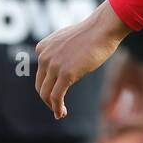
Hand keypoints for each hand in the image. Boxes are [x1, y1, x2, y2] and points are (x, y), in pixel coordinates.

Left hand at [35, 0, 130, 118]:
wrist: (103, 28)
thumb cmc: (91, 33)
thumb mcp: (67, 40)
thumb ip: (59, 52)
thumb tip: (62, 65)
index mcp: (42, 48)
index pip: (40, 74)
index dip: (47, 87)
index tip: (56, 95)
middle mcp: (44, 56)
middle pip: (40, 85)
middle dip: (47, 99)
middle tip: (57, 107)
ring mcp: (54, 65)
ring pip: (46, 93)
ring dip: (52, 106)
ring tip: (60, 113)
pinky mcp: (65, 73)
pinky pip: (56, 96)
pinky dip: (57, 108)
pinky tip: (62, 113)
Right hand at [104, 55, 142, 136]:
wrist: (142, 44)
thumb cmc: (130, 60)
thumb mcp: (118, 83)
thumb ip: (112, 100)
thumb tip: (105, 118)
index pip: (137, 115)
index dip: (123, 125)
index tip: (108, 130)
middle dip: (126, 130)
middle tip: (110, 137)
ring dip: (131, 128)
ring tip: (115, 129)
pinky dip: (136, 122)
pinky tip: (121, 121)